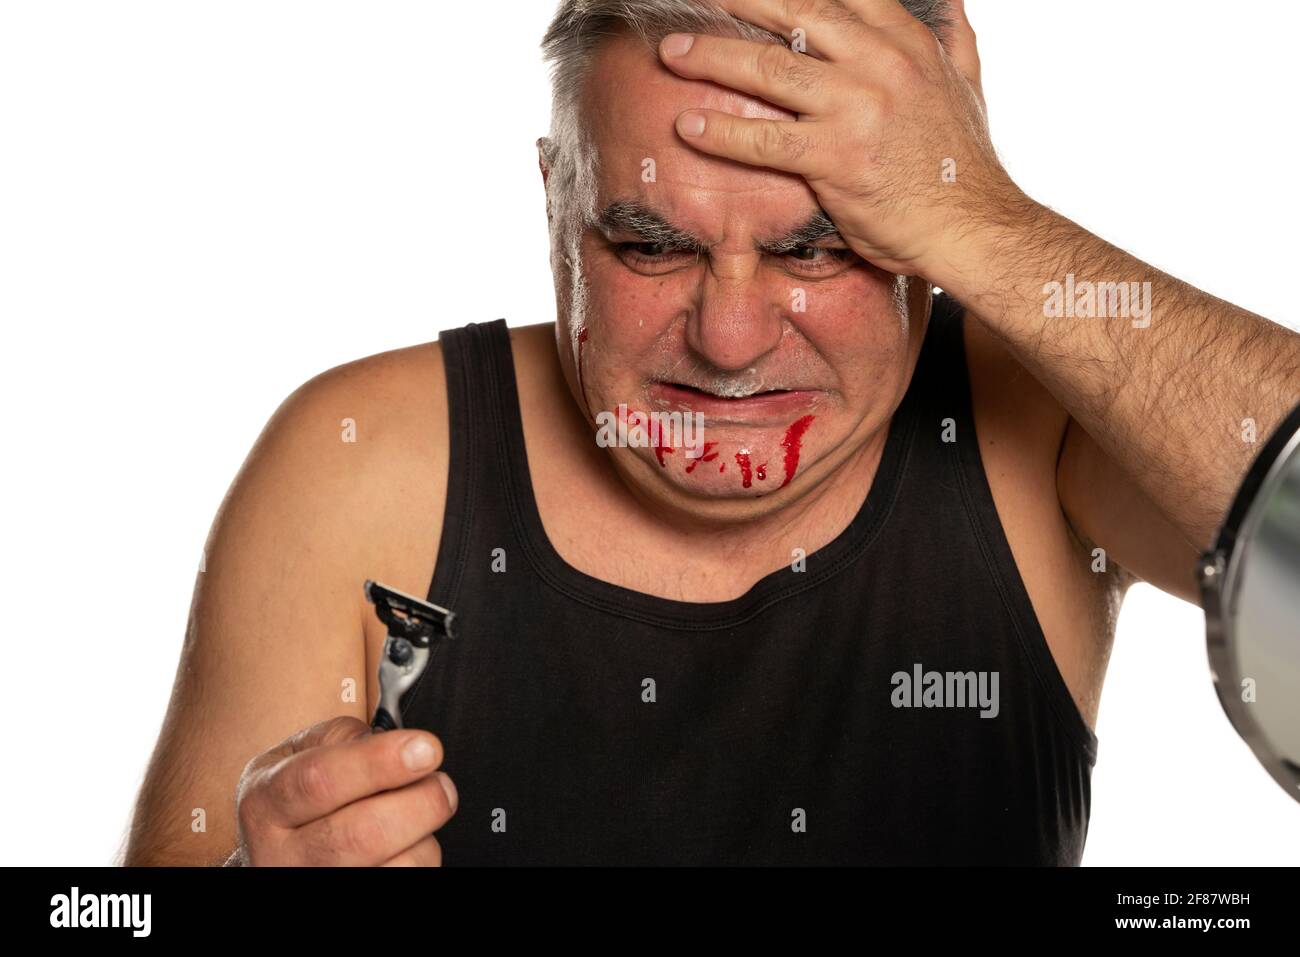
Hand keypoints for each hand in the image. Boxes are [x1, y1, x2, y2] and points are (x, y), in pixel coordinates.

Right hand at [232, 716, 457, 865]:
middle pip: (365, 834)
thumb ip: (342, 738)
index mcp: (267, 802)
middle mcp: (283, 854)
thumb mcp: (295, 757)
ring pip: (398, 866)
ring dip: (424, 835)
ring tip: (411, 817)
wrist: (269, 861)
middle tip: (440, 785)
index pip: (321, 781)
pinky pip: (410, 880)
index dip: (379, 762)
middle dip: (421, 802)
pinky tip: (401, 847)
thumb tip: (394, 742)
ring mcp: (314, 884)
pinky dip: (419, 858)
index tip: (425, 748)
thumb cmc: (292, 802)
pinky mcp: (352, 909)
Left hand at [657, 0, 1026, 277]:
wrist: (974, 226)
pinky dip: (721, 131)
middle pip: (794, 12)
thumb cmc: (964, 164)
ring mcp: (856, 107)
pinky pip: (764, 139)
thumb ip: (954, 38)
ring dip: (711, 57)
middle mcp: (879, 62)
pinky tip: (687, 126)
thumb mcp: (968, 84)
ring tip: (671, 52)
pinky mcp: (835, 157)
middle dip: (736, 0)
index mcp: (907, 40)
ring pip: (768, 69)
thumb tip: (953, 3)